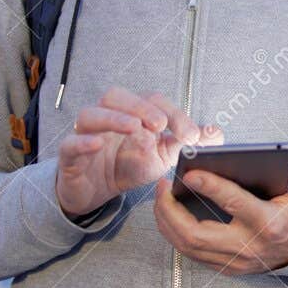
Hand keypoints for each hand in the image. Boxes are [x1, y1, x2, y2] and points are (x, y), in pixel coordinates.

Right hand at [56, 88, 219, 217]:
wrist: (98, 191)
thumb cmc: (131, 165)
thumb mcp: (166, 155)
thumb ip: (188, 142)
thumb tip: (217, 133)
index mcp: (133, 112)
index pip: (152, 100)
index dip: (175, 114)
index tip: (192, 136)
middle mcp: (108, 117)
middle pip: (116, 96)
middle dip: (141, 107)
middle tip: (160, 124)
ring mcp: (86, 134)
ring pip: (91, 114)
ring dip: (113, 118)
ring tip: (134, 128)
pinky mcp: (70, 156)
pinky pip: (70, 143)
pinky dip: (83, 141)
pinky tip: (97, 144)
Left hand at [153, 151, 287, 274]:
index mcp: (268, 224)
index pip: (234, 203)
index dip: (210, 187)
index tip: (189, 172)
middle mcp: (247, 246)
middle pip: (196, 234)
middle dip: (170, 210)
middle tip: (161, 186)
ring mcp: (234, 261)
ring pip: (187, 246)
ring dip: (167, 222)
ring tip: (160, 197)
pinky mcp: (226, 267)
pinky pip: (191, 253)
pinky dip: (175, 234)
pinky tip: (168, 215)